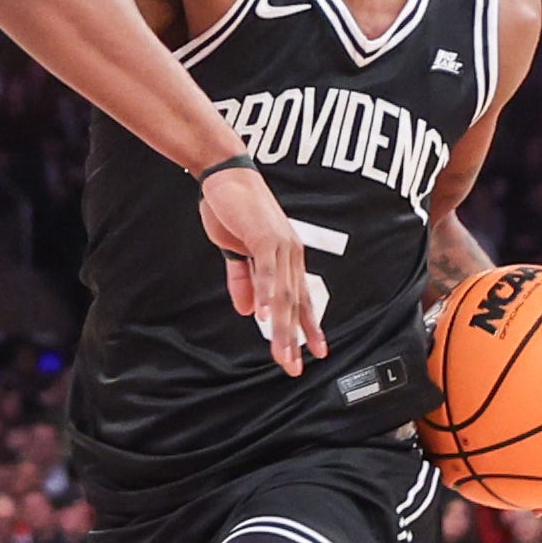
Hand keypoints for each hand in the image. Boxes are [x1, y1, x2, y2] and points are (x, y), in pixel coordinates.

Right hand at [200, 161, 323, 374]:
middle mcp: (290, 254)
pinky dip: (267, 296)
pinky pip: (268, 272)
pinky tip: (266, 317)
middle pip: (294, 304)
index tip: (316, 353)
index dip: (309, 328)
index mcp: (286, 259)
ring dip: (283, 327)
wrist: (224, 175)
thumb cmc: (232, 210)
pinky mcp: (265, 237)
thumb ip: (244, 281)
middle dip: (294, 339)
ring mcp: (281, 246)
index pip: (300, 300)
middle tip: (293, 367)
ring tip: (282, 354)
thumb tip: (251, 312)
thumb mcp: (236, 252)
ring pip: (284, 294)